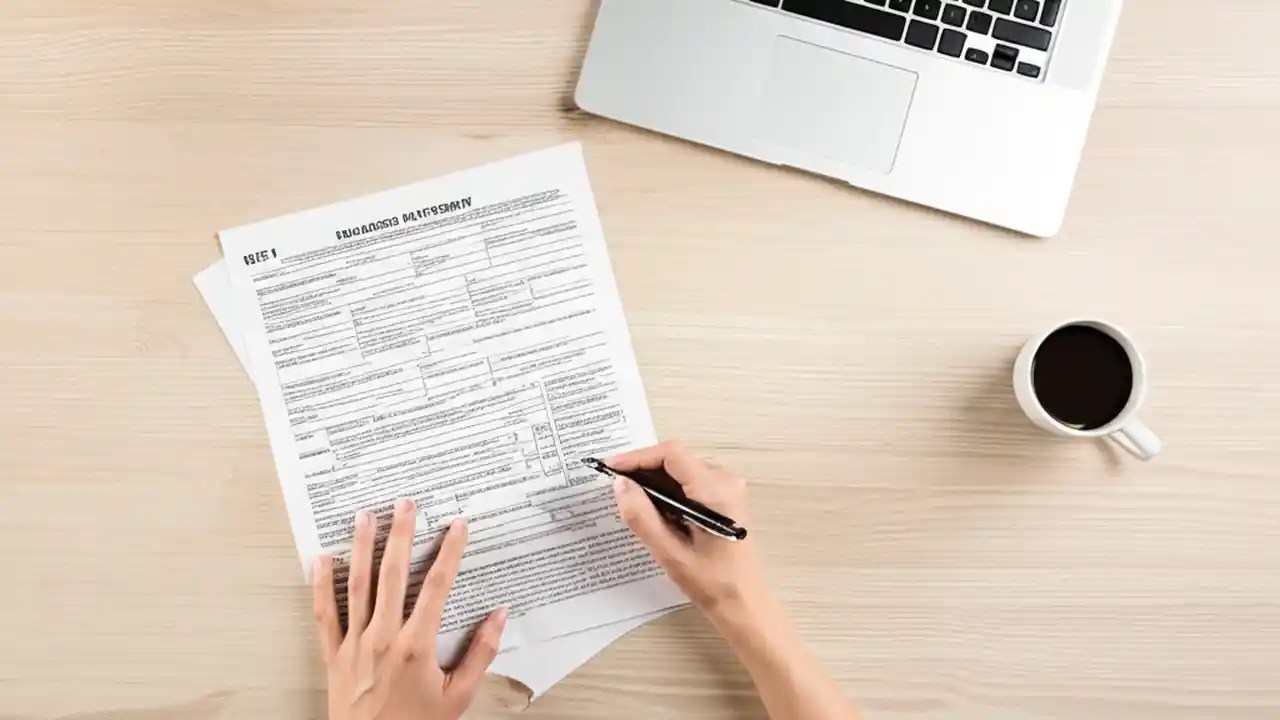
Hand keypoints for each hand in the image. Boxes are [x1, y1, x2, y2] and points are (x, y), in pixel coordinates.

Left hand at [312, 499, 506, 719]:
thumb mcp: (458, 696)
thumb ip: (480, 654)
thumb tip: (498, 616)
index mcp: (416, 646)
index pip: (438, 587)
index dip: (450, 552)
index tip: (457, 526)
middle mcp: (384, 637)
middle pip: (394, 575)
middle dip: (402, 535)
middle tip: (406, 504)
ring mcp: (355, 644)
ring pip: (358, 585)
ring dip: (361, 547)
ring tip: (364, 516)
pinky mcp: (334, 655)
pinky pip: (325, 614)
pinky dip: (321, 585)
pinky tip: (321, 559)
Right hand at [613, 442, 861, 719]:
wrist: (745, 604)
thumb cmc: (712, 583)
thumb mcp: (669, 553)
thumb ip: (642, 516)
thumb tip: (620, 485)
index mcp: (715, 491)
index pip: (671, 454)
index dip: (638, 457)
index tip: (610, 468)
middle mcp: (726, 482)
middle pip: (676, 460)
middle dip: (643, 470)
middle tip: (615, 487)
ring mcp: (728, 490)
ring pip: (682, 471)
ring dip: (655, 482)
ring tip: (630, 501)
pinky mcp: (726, 500)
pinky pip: (691, 484)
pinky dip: (669, 491)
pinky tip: (653, 510)